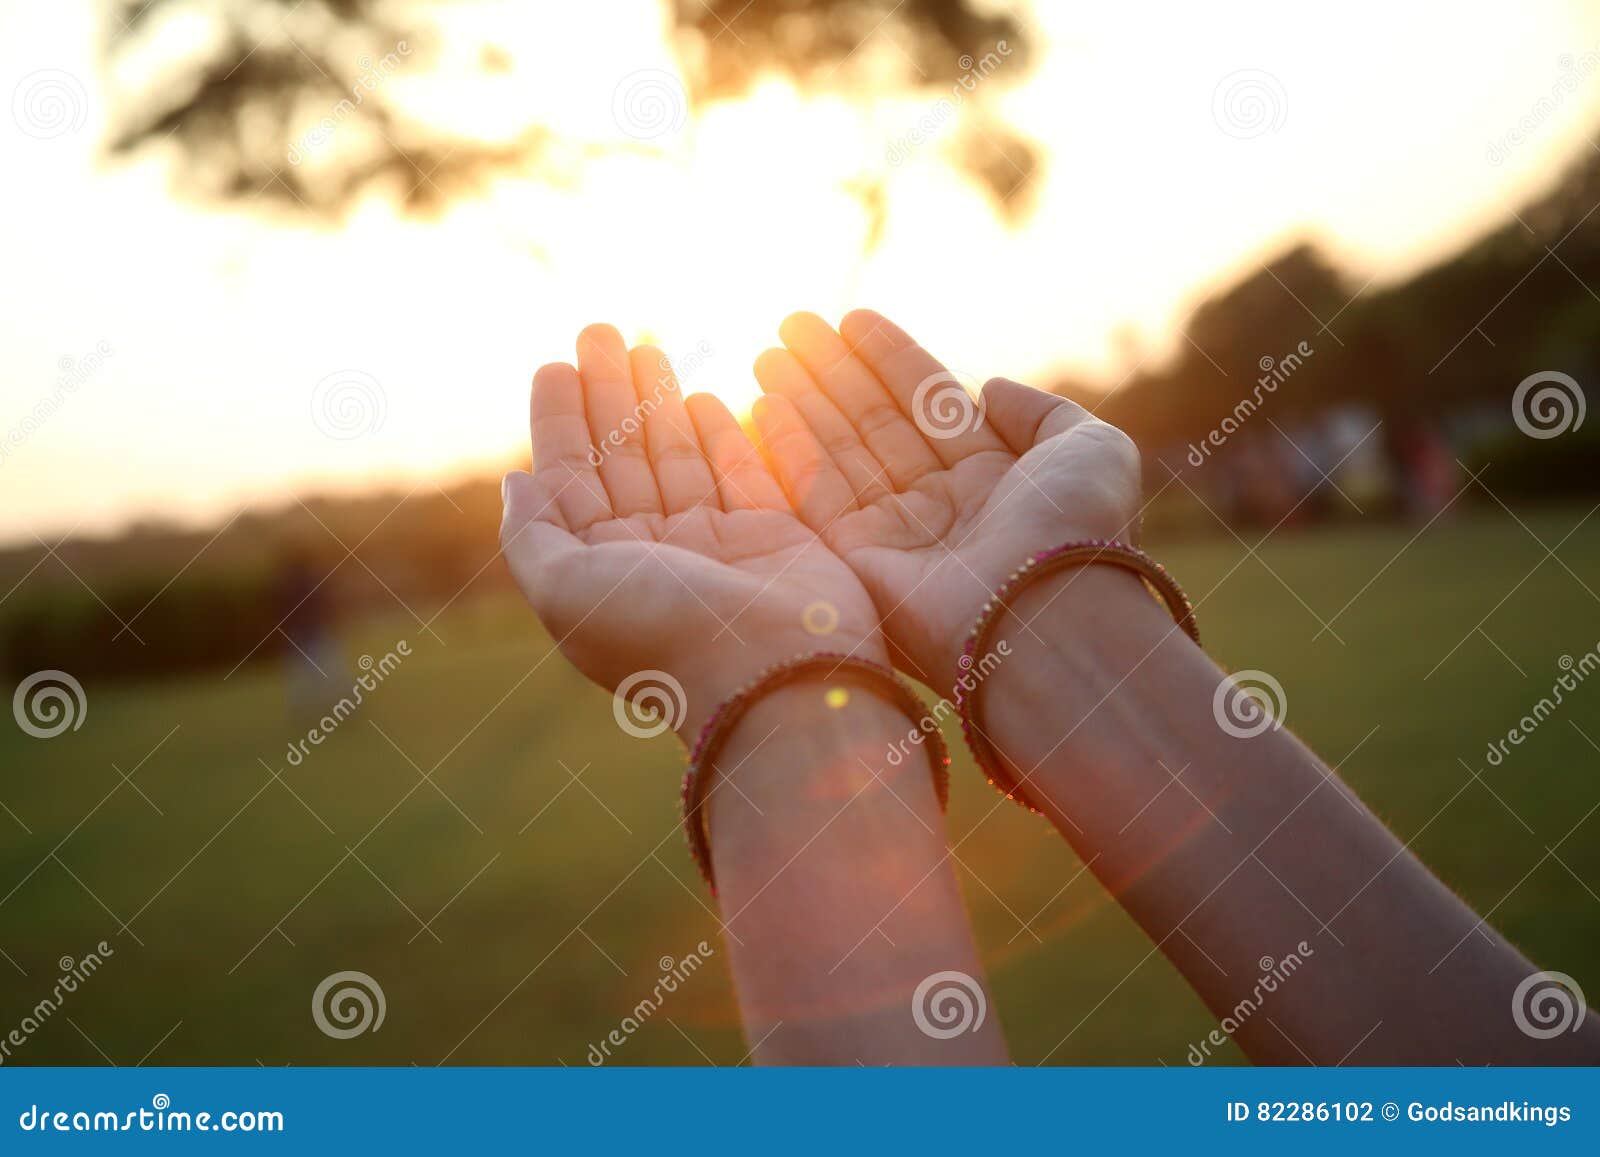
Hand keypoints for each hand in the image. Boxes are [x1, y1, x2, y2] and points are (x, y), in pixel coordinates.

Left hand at [500, 324, 884, 740]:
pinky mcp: (773, 538)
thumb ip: (532, 535)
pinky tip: (704, 398)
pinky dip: (723, 437)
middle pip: (622, 457)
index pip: (570, 478)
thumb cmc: (664, 635)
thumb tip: (515, 483)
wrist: (772, 677)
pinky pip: (742, 474)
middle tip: (600, 330)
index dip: (559, 419)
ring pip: (677, 458)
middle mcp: (652, 555)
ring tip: (647, 344)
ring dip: (659, 401)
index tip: (554, 363)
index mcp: (599, 569)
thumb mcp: (567, 590)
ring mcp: (714, 546)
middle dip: (608, 392)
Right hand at [750, 310, 1141, 693]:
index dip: (891, 359)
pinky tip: (764, 403)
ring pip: (839, 452)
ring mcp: (896, 537)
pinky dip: (787, 451)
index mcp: (994, 478)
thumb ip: (1043, 411)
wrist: (1047, 616)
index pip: (929, 405)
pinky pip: (813, 498)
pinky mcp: (856, 565)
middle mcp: (940, 506)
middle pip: (875, 423)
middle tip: (791, 323)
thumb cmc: (1076, 530)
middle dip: (833, 372)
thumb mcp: (1090, 447)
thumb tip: (989, 389)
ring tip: (766, 351)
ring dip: (802, 399)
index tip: (853, 319)